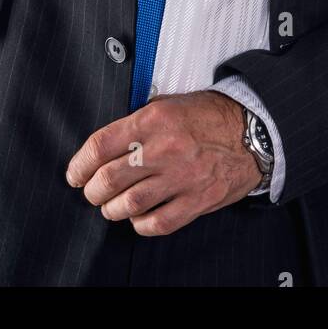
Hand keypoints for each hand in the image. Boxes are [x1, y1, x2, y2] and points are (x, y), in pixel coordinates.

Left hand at [65, 89, 261, 236]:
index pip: (101, 145)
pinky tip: (138, 219)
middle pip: (109, 178)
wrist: (252, 131)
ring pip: (130, 203)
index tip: (74, 173)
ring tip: (110, 207)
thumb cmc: (209, 115)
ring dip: (112, 209)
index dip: (80, 164)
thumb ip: (138, 121)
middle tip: (91, 191)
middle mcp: (164, 149)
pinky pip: (159, 222)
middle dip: (92, 190)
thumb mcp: (169, 103)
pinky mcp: (197, 200)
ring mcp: (182, 177)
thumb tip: (106, 144)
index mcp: (154, 120)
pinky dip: (141, 225)